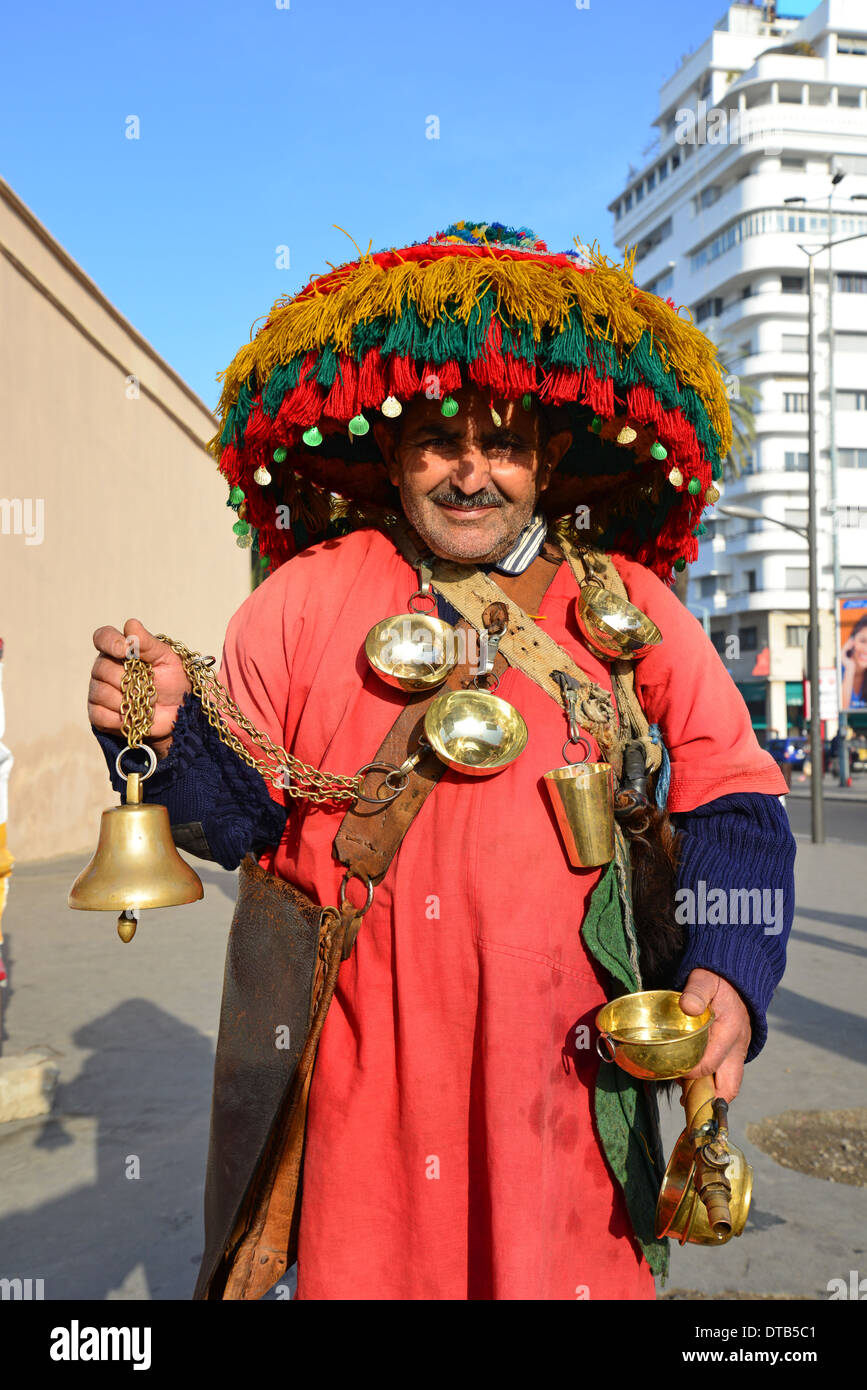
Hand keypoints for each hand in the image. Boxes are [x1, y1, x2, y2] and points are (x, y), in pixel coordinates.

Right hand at [88, 619, 190, 758]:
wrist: (178, 713)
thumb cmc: (174, 682)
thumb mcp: (167, 659)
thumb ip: (148, 643)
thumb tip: (131, 624)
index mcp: (120, 649)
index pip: (102, 637)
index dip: (110, 642)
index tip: (125, 650)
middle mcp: (105, 667)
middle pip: (101, 668)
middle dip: (128, 681)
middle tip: (148, 686)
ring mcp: (98, 690)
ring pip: (101, 692)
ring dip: (127, 701)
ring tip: (143, 703)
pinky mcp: (97, 714)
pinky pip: (99, 714)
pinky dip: (119, 718)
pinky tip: (132, 717)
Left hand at [678, 969, 751, 1103]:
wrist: (738, 979)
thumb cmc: (718, 980)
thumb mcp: (705, 980)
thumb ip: (697, 991)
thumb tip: (688, 1007)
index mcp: (730, 1033)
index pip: (710, 1064)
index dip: (691, 1074)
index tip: (674, 1074)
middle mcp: (737, 1048)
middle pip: (729, 1087)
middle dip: (709, 1100)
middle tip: (687, 1102)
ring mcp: (738, 1053)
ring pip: (729, 1085)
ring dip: (710, 1094)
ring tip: (686, 1098)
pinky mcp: (734, 1053)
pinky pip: (726, 1076)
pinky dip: (712, 1083)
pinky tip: (692, 1084)